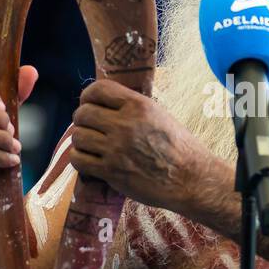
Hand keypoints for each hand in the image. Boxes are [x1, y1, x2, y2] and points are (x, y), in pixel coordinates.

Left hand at [68, 79, 221, 212]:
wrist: (190, 178)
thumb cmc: (179, 147)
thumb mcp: (159, 115)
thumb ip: (132, 108)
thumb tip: (105, 105)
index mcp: (138, 106)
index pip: (97, 89)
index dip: (87, 96)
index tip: (89, 104)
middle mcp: (125, 124)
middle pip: (83, 113)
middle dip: (83, 120)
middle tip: (91, 129)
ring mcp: (116, 148)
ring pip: (78, 136)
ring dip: (81, 141)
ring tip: (91, 146)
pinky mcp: (111, 171)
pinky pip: (79, 159)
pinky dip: (80, 159)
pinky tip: (89, 160)